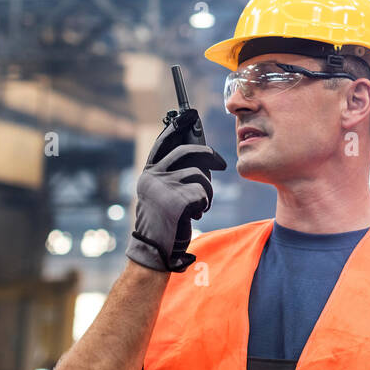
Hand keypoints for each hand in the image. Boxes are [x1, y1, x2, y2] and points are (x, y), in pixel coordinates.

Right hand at [126, 141, 226, 272]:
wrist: (153, 251)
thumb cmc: (164, 224)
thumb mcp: (163, 196)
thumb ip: (174, 177)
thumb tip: (202, 159)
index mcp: (147, 174)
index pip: (162, 144)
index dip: (174, 130)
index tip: (185, 117)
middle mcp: (151, 177)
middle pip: (187, 152)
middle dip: (209, 155)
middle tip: (221, 164)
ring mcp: (162, 187)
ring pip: (199, 175)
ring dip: (208, 192)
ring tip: (200, 206)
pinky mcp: (174, 200)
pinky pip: (202, 192)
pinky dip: (204, 204)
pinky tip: (194, 215)